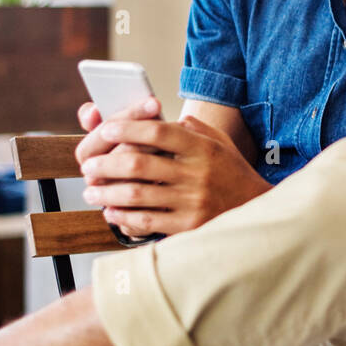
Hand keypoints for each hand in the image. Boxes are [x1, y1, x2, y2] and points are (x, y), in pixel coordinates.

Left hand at [79, 114, 267, 236]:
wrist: (257, 209)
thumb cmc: (232, 172)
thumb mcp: (219, 142)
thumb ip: (191, 128)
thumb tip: (157, 119)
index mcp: (203, 148)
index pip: (158, 131)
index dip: (127, 127)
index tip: (106, 130)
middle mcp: (197, 173)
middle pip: (138, 163)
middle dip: (105, 163)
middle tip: (88, 165)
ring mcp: (192, 201)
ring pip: (136, 195)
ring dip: (106, 192)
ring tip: (91, 190)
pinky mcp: (188, 226)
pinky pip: (145, 221)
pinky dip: (122, 216)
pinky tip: (110, 212)